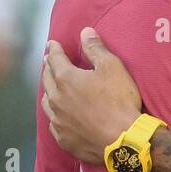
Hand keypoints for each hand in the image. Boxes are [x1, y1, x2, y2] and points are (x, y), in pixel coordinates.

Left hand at [41, 27, 142, 163]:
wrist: (123, 139)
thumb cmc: (119, 101)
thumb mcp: (112, 68)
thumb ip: (96, 48)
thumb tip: (85, 31)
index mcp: (66, 79)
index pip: (55, 59)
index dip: (54, 49)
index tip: (52, 44)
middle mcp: (56, 99)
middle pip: (47, 79)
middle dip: (48, 68)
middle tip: (48, 61)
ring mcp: (58, 120)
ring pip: (47, 102)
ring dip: (48, 91)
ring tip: (50, 87)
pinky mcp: (63, 138)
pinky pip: (54, 123)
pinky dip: (55, 115)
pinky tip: (58, 115)